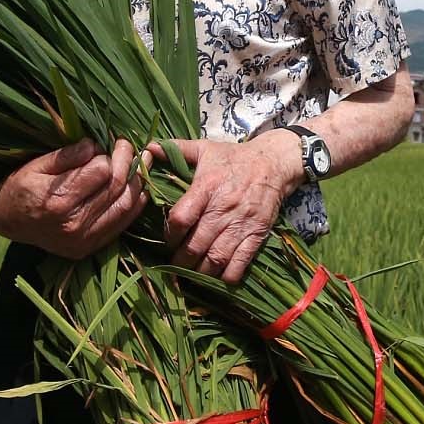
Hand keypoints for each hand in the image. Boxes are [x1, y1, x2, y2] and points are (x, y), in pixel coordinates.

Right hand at [0, 139, 147, 258]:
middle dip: (128, 163)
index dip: (109, 153)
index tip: (109, 141)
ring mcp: (83, 241)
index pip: (101, 171)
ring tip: (143, 162)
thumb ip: (66, 156)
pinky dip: (135, 205)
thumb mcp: (36, 165)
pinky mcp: (89, 248)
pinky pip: (121, 224)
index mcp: (58, 202)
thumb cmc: (19, 187)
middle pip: (116, 188)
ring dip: (138, 182)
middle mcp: (74, 225)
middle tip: (129, 146)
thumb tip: (94, 145)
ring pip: (125, 206)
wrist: (6, 221)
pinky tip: (140, 188)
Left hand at [151, 133, 301, 283]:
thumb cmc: (234, 157)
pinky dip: (226, 276)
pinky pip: (240, 264)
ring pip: (215, 259)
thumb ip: (176, 149)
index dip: (170, 235)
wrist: (274, 163)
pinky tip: (217, 275)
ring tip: (192, 272)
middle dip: (181, 260)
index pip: (181, 218)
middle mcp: (223, 208)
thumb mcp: (205, 148)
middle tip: (175, 263)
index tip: (168, 239)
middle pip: (195, 245)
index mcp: (207, 187)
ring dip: (200, 271)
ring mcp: (241, 224)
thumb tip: (149, 147)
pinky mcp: (257, 235)